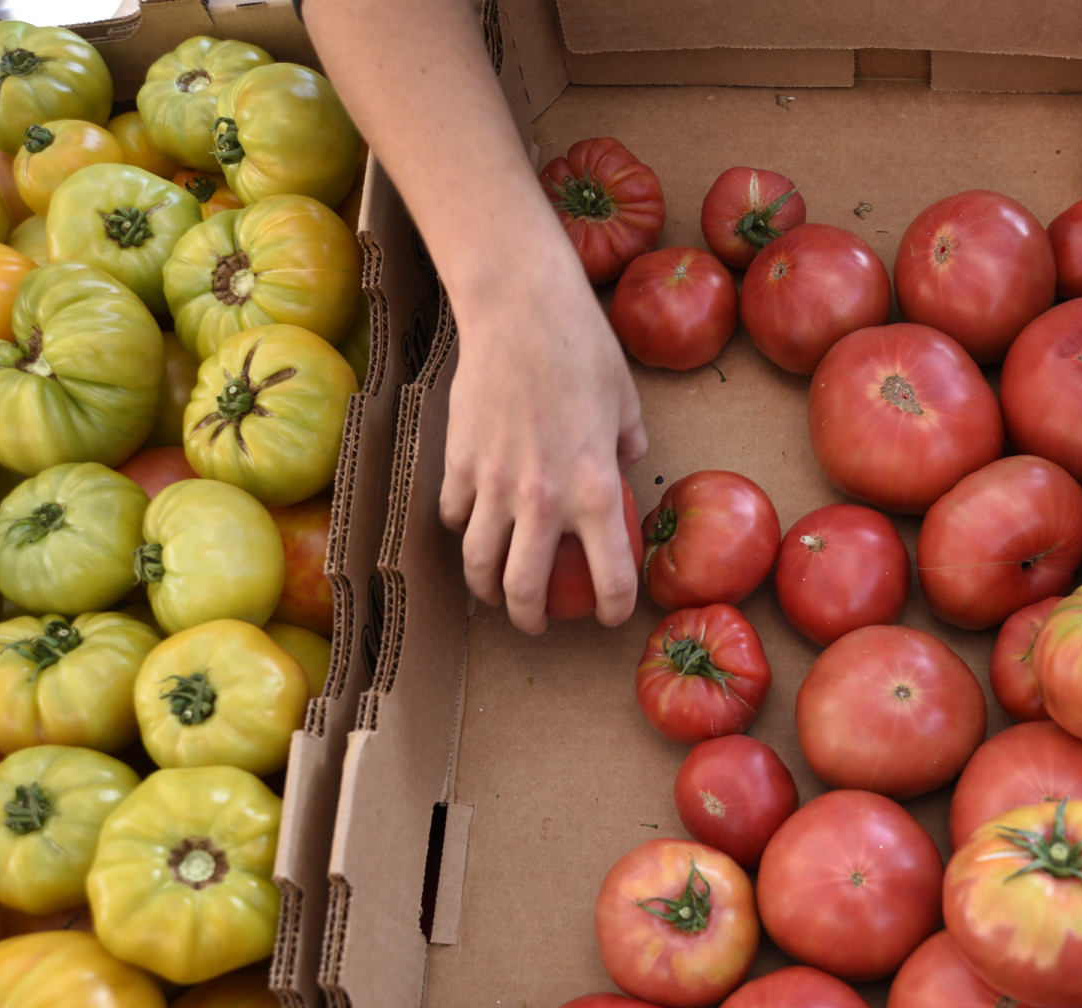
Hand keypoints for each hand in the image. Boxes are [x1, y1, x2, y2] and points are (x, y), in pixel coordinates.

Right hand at [439, 245, 647, 632]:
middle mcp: (543, 500)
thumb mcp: (626, 403)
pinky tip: (472, 528)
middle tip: (538, 624)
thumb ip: (626, 446)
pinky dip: (463, 529)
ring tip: (495, 594)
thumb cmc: (583, 348)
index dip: (615, 607)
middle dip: (532, 619)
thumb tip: (624, 468)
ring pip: (479, 563)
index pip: (611, 578)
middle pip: (527, 589)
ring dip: (487, 588)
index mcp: (595, 490)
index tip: (612, 614)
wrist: (520, 309)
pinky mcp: (458, 461)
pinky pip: (454, 515)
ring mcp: (494, 484)